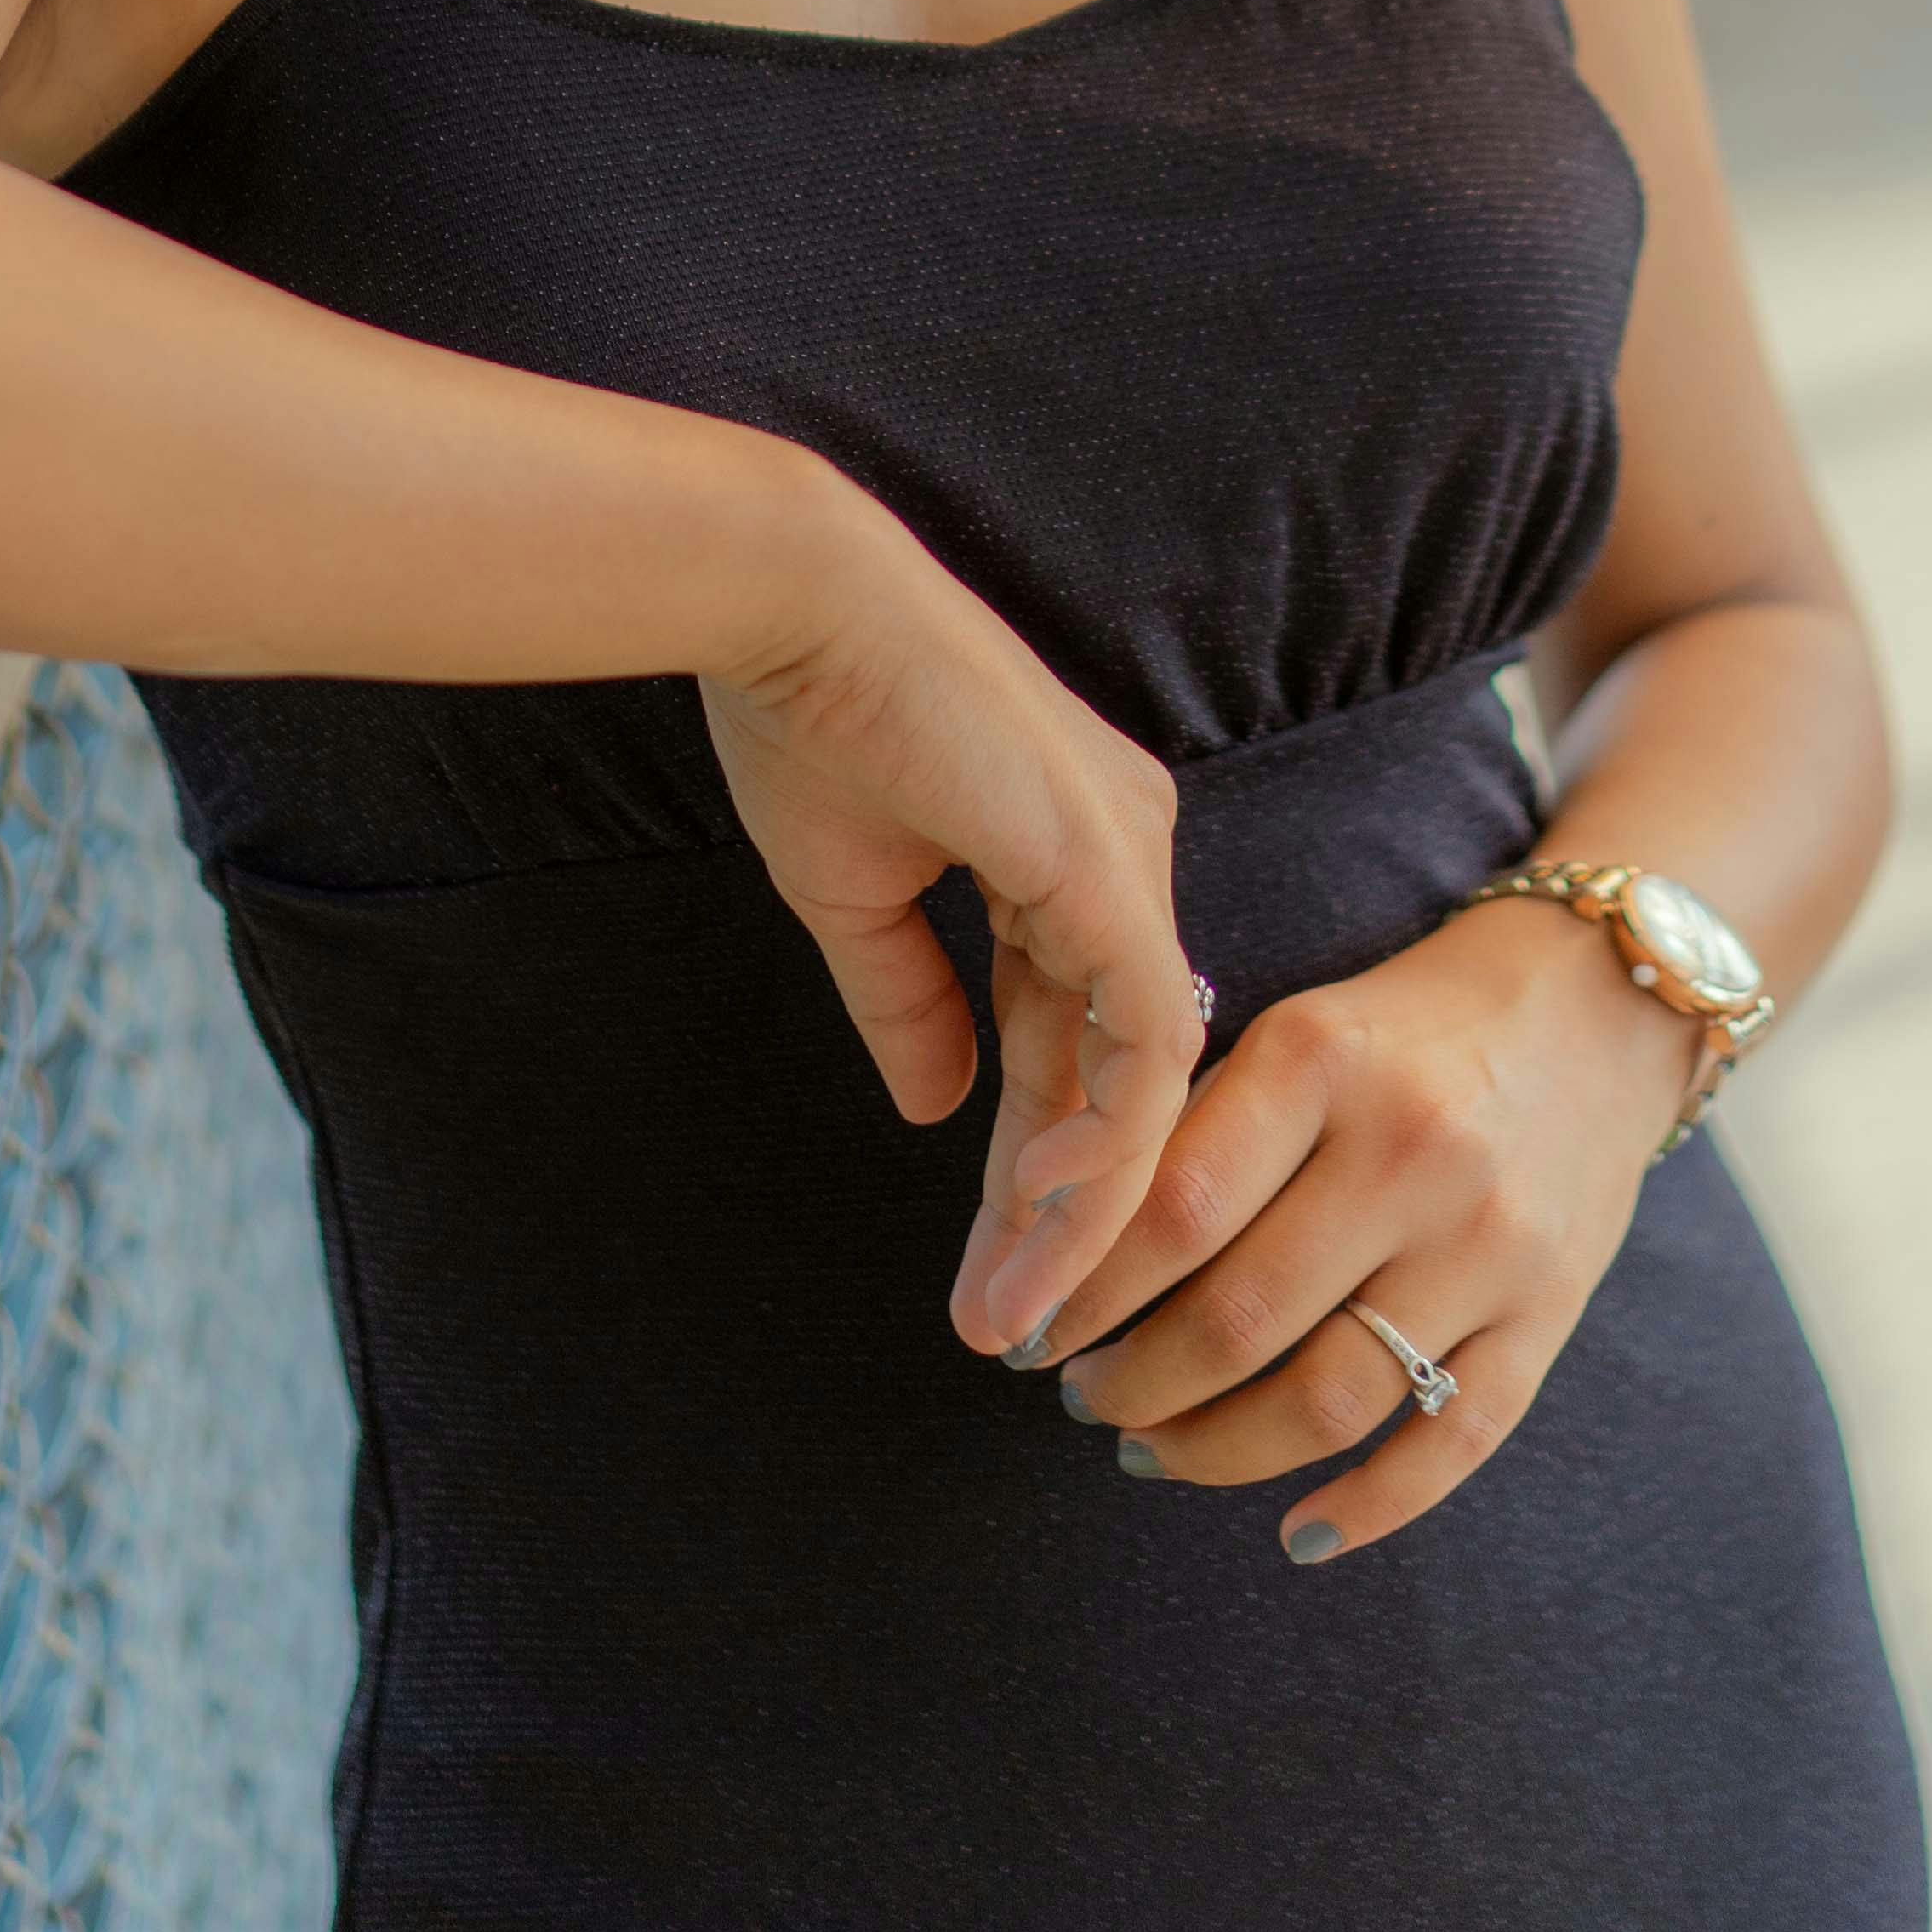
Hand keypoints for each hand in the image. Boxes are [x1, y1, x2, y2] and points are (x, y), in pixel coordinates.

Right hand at [699, 475, 1203, 1347]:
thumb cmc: (810, 716)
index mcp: (1074, 849)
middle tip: (1010, 1327)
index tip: (990, 1260)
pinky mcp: (1109, 875)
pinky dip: (1103, 1151)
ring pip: (1145, 1080)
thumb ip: (913, 1001)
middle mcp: (1126, 853)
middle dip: (1064, 1213)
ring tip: (1015, 1317)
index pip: (1074, 1037)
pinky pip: (1140, 1047)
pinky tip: (1046, 1235)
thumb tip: (943, 1110)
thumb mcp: (858, 895)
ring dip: (1080, 1214)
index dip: (1038, 1157)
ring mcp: (1129, 862)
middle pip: (1115, 1072)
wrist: (786, 605)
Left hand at [1017, 891, 1700, 1561]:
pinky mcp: (1550, 1314)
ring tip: (1149, 1449)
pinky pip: (1452, 1443)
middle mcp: (1410, 1152)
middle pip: (1241, 1318)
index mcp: (1323, 1060)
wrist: (1596, 1004)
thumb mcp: (1300, 1029)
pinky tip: (1296, 1531)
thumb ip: (1206, 1126)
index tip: (1028, 1325)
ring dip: (1216, 1450)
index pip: (1174, 1206)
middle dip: (1134, 1381)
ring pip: (1331, 1398)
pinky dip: (1368, 1506)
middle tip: (1079, 1393)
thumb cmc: (1406, 1027)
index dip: (1085, 1291)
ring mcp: (1488, 1245)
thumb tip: (1068, 1248)